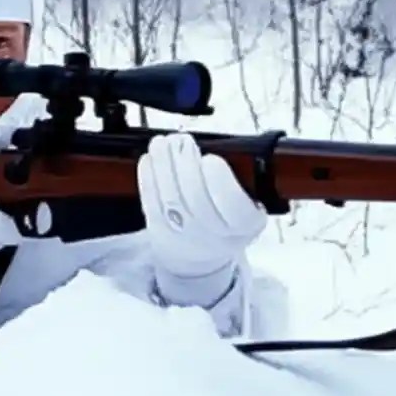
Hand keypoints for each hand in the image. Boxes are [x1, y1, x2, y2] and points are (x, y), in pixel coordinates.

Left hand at [137, 133, 267, 279]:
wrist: (199, 256)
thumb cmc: (225, 220)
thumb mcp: (248, 206)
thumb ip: (240, 180)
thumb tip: (217, 145)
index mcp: (245, 226)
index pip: (234, 206)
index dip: (220, 181)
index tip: (210, 158)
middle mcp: (216, 237)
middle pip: (197, 199)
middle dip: (186, 164)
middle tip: (181, 139)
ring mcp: (185, 237)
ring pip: (171, 198)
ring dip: (163, 165)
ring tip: (162, 143)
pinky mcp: (160, 232)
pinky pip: (151, 202)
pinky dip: (148, 177)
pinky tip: (149, 159)